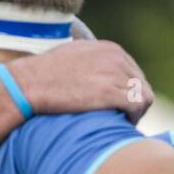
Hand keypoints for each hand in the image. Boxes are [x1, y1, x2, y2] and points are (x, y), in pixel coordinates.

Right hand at [8, 41, 153, 123]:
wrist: (29, 83)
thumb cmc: (43, 73)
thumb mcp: (72, 54)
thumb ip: (90, 58)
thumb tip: (92, 69)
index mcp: (109, 49)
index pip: (134, 71)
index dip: (129, 90)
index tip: (119, 104)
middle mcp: (116, 59)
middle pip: (142, 84)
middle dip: (134, 102)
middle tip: (121, 118)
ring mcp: (114, 75)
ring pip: (144, 97)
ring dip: (135, 112)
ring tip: (121, 123)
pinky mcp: (111, 93)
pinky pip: (137, 106)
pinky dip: (133, 118)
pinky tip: (120, 124)